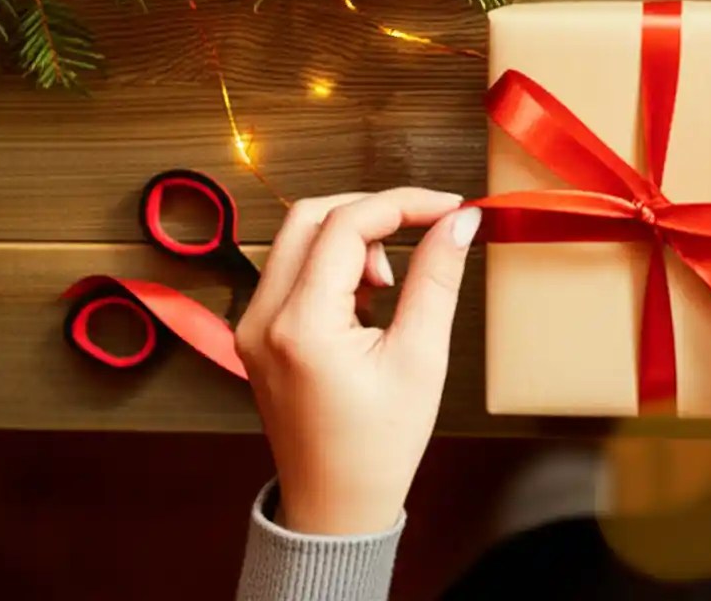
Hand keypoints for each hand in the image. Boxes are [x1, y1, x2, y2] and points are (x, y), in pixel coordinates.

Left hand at [235, 188, 481, 535]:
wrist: (336, 505)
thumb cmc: (378, 446)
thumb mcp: (420, 358)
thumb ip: (437, 280)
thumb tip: (459, 223)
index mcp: (301, 325)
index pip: (346, 225)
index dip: (403, 205)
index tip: (449, 208)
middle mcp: (262, 318)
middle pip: (309, 216)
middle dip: (372, 212)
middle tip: (422, 229)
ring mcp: (252, 325)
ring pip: (296, 239)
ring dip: (350, 239)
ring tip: (390, 288)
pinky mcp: (256, 332)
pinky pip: (291, 270)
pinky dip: (333, 266)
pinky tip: (365, 304)